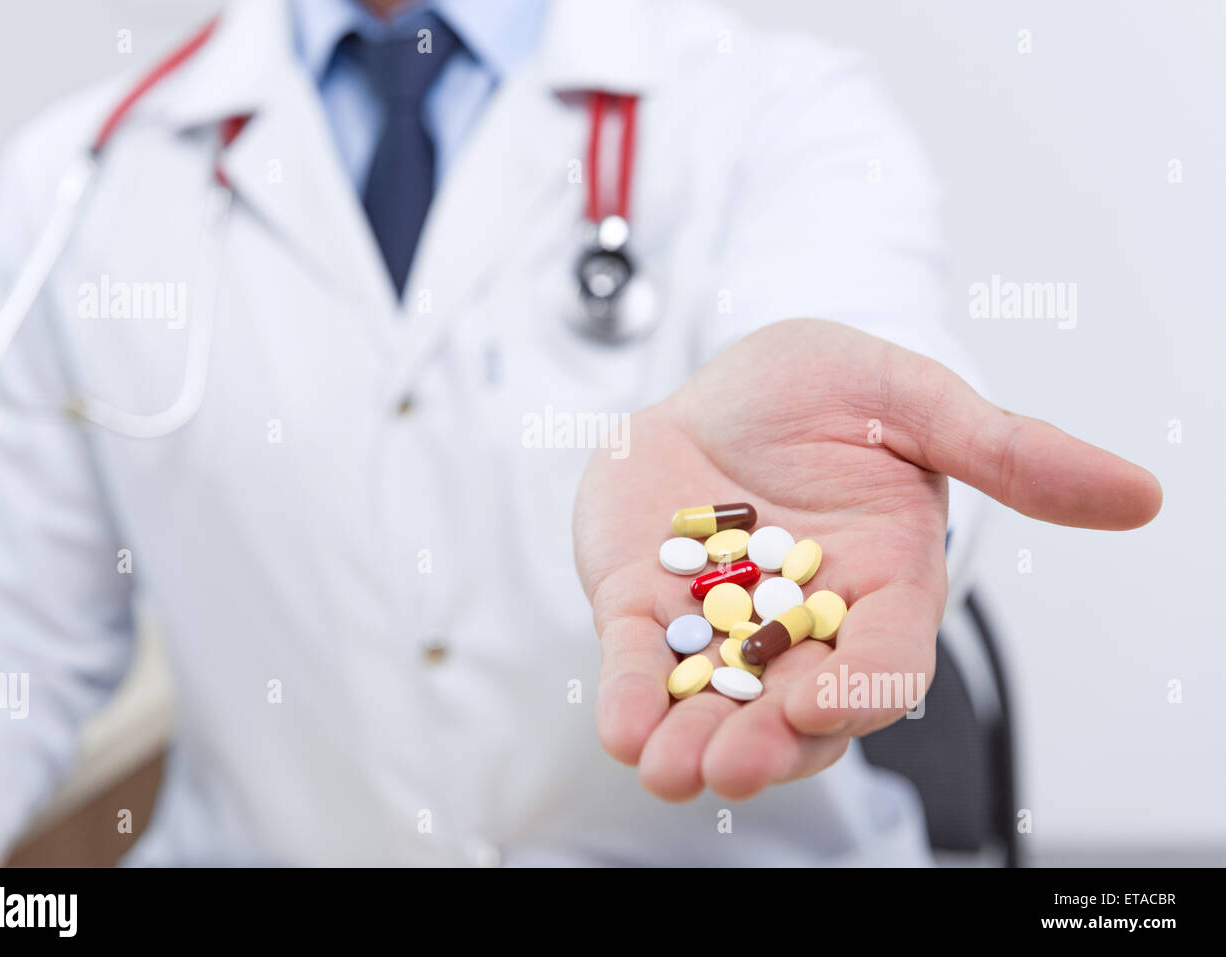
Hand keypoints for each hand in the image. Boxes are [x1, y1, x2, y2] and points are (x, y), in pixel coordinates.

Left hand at [574, 318, 1160, 800]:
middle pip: (797, 709)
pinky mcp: (647, 610)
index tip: (817, 703)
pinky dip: (632, 697)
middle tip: (729, 768)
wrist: (719, 384)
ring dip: (692, 742)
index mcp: (882, 588)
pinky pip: (641, 663)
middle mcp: (803, 627)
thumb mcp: (911, 400)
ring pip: (717, 706)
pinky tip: (620, 726)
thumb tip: (1144, 493)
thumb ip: (1004, 451)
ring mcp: (719, 627)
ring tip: (663, 768)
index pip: (885, 661)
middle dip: (765, 744)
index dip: (857, 689)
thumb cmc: (823, 389)